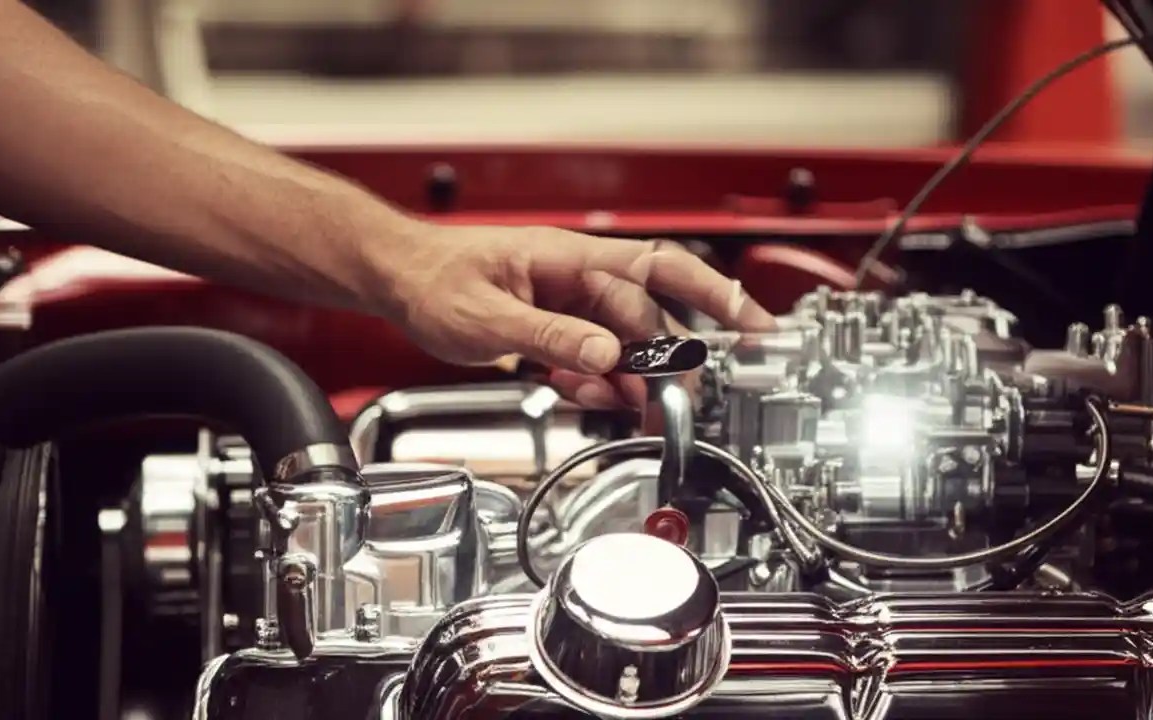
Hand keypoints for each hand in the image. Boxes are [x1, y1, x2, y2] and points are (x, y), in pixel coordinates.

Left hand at [365, 223, 776, 407]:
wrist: (399, 280)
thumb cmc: (433, 279)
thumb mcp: (486, 316)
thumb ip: (549, 336)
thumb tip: (605, 354)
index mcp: (572, 259)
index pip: (660, 273)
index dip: (715, 295)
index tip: (753, 324)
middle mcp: (580, 278)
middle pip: (649, 322)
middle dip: (661, 365)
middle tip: (662, 402)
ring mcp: (572, 303)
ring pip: (624, 346)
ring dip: (622, 379)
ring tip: (601, 399)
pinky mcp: (560, 327)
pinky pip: (596, 357)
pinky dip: (593, 380)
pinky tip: (573, 389)